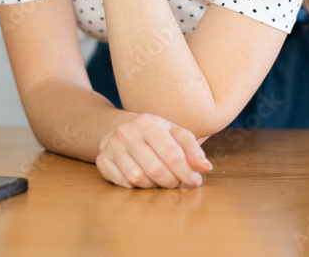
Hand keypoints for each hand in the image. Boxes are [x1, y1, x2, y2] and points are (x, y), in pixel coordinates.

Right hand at [96, 112, 213, 188]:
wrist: (119, 128)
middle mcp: (127, 132)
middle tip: (178, 183)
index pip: (172, 154)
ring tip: (160, 180)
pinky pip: (122, 182)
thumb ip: (192, 149)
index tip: (195, 181)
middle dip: (171, 181)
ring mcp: (112, 146)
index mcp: (148, 122)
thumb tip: (205, 168)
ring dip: (153, 185)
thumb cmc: (154, 134)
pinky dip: (136, 186)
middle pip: (155, 169)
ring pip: (137, 178)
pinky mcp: (102, 159)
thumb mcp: (174, 133)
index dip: (186, 172)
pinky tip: (143, 180)